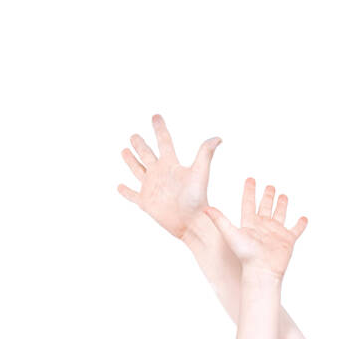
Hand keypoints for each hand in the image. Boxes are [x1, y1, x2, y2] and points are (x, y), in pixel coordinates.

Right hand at [118, 113, 221, 240]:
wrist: (192, 222)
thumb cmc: (197, 199)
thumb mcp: (200, 172)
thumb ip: (205, 153)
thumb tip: (218, 138)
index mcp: (171, 165)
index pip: (164, 141)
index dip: (159, 128)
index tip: (155, 116)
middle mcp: (160, 173)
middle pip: (147, 154)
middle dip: (140, 145)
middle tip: (134, 135)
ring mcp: (151, 187)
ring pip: (138, 170)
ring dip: (131, 161)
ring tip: (124, 151)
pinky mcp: (146, 202)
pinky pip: (132, 195)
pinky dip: (125, 191)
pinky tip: (119, 186)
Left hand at [203, 178, 306, 276]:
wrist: (262, 271)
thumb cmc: (246, 255)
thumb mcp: (230, 234)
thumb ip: (219, 220)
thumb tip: (205, 209)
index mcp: (250, 223)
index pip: (249, 203)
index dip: (249, 191)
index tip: (250, 179)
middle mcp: (263, 226)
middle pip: (265, 207)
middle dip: (267, 196)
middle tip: (270, 186)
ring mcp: (276, 233)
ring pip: (280, 215)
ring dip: (281, 205)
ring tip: (283, 195)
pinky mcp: (288, 240)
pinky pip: (296, 230)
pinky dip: (301, 224)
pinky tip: (304, 218)